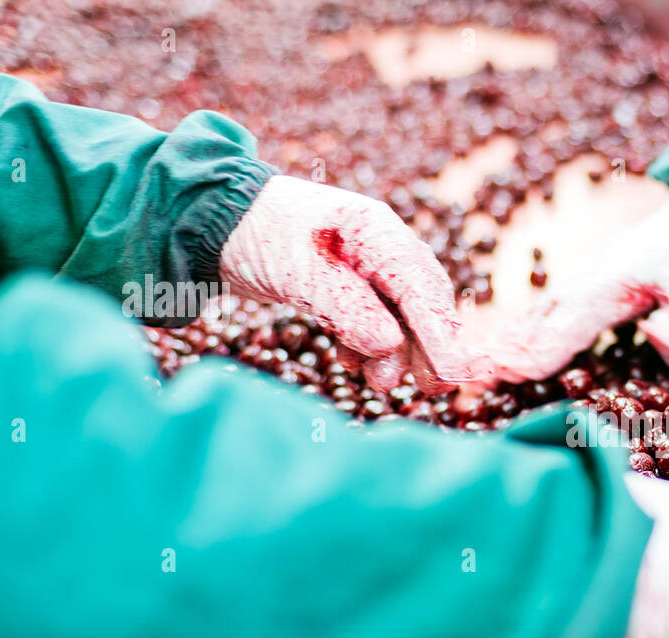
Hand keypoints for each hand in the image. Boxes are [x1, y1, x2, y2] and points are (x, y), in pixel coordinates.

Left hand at [219, 175, 490, 393]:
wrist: (214, 219)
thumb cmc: (257, 235)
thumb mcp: (301, 273)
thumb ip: (348, 308)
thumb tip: (389, 346)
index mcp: (377, 232)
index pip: (422, 287)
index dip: (442, 332)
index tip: (455, 372)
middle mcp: (381, 248)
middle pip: (422, 303)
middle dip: (428, 348)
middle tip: (430, 388)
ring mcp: (367, 267)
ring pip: (401, 316)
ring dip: (395, 353)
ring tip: (379, 382)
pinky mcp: (349, 286)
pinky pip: (375, 320)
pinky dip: (370, 346)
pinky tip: (353, 363)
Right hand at [490, 179, 668, 382]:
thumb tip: (655, 345)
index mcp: (613, 281)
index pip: (567, 324)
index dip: (537, 351)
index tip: (507, 373)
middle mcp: (589, 281)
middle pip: (537, 320)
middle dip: (501, 349)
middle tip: (465, 378)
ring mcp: (586, 283)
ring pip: (536, 316)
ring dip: (503, 343)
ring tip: (470, 371)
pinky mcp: (590, 290)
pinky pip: (547, 315)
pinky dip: (521, 333)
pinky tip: (502, 352)